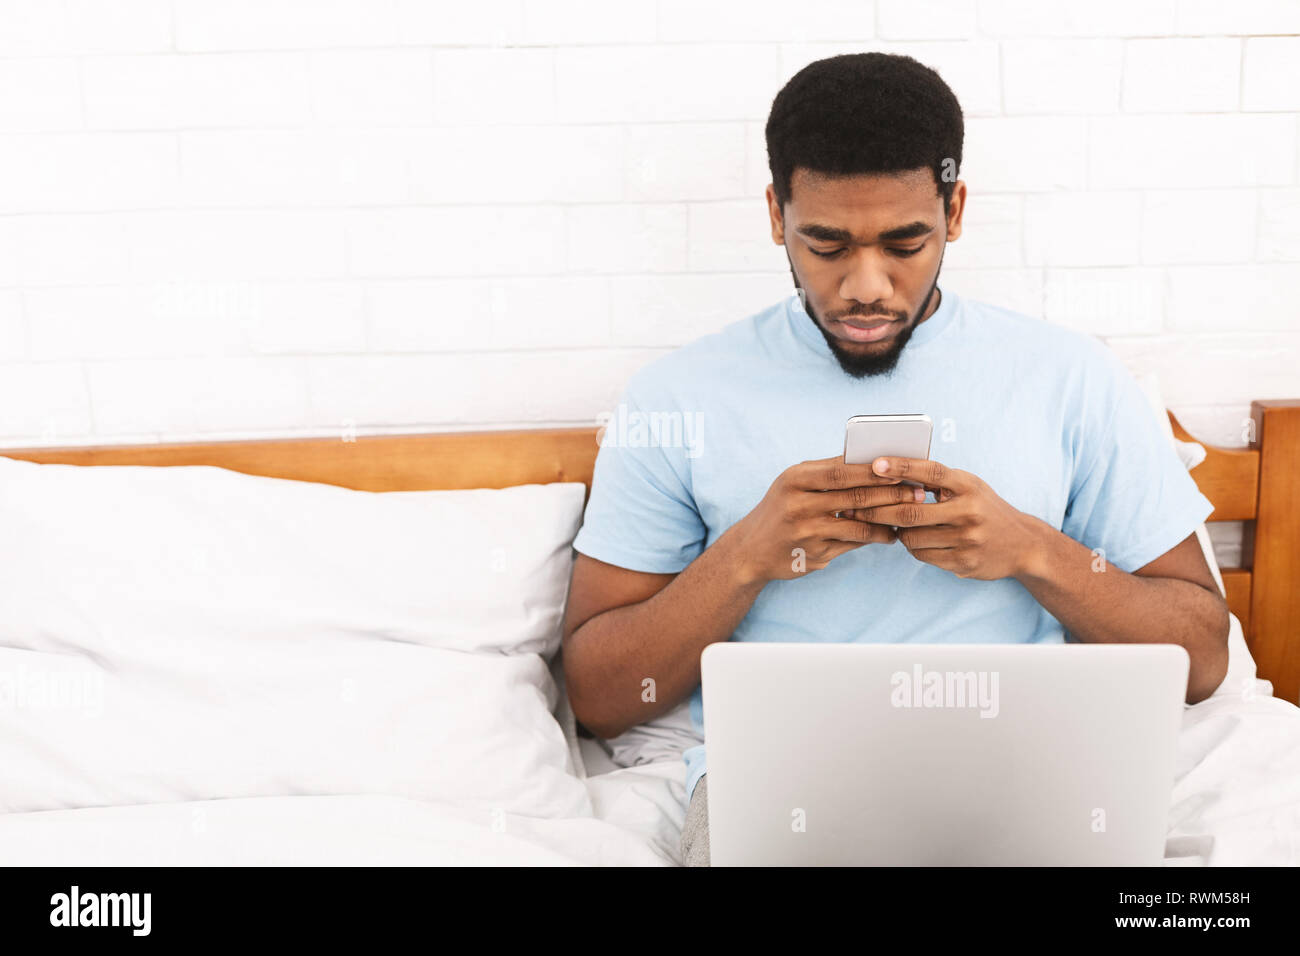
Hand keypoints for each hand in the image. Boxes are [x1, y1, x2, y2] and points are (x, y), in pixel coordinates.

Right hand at [730, 454, 921, 584]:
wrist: (750, 551)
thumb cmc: (780, 509)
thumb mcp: (793, 483)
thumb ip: (827, 472)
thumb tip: (872, 460)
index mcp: (795, 479)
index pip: (842, 470)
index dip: (875, 469)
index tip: (902, 467)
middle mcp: (799, 504)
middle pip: (856, 496)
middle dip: (892, 494)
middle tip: (919, 492)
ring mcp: (807, 532)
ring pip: (860, 523)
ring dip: (890, 519)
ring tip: (911, 515)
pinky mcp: (815, 555)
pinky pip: (853, 544)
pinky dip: (875, 538)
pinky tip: (890, 534)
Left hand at [844, 456, 1043, 580]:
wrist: (1024, 545)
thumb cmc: (986, 508)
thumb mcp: (969, 487)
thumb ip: (937, 480)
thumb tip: (889, 471)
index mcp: (969, 485)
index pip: (930, 471)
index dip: (901, 466)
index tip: (874, 464)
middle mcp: (969, 511)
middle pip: (911, 512)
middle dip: (877, 511)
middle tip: (854, 508)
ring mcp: (967, 539)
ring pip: (912, 538)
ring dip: (895, 532)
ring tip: (888, 525)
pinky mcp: (964, 562)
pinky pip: (922, 556)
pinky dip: (911, 547)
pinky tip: (912, 540)